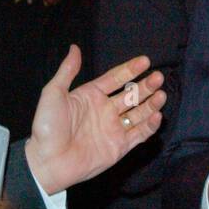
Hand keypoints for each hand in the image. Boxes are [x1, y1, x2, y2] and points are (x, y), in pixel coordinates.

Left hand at [24, 45, 165, 193]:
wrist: (47, 160)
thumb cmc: (47, 126)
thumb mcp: (53, 93)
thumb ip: (67, 71)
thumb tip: (74, 48)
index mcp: (91, 96)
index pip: (116, 78)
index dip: (130, 69)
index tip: (145, 61)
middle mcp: (105, 110)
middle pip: (131, 95)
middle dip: (145, 86)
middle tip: (158, 77)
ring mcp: (113, 129)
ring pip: (139, 113)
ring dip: (151, 104)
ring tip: (161, 94)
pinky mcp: (119, 147)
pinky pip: (139, 134)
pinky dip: (150, 126)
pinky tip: (157, 116)